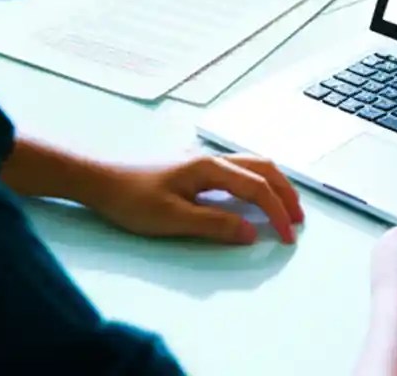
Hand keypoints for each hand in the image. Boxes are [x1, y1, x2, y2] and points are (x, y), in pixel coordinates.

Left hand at [85, 154, 304, 244]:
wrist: (99, 179)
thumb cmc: (131, 199)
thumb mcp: (172, 219)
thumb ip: (214, 225)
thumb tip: (250, 232)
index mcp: (210, 168)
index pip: (258, 189)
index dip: (277, 213)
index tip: (287, 237)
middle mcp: (211, 158)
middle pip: (263, 169)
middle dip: (286, 193)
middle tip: (298, 220)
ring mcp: (203, 159)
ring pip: (252, 164)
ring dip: (274, 184)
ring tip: (284, 207)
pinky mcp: (194, 166)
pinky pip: (239, 167)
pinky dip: (258, 180)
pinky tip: (253, 194)